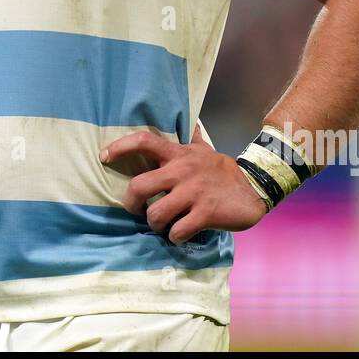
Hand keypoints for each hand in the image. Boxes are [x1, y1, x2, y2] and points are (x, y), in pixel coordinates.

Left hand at [99, 127, 267, 243]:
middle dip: (131, 204)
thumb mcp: (204, 150)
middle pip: (139, 186)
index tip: (104, 157)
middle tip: (137, 210)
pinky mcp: (206, 213)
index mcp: (179, 154)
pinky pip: (178, 231)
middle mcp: (182, 171)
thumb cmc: (222, 171)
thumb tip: (190, 121)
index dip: (120, 147)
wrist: (255, 188)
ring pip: (155, 214)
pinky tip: (180, 234)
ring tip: (163, 225)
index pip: (144, 141)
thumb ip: (192, 138)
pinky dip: (175, 237)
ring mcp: (194, 193)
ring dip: (155, 224)